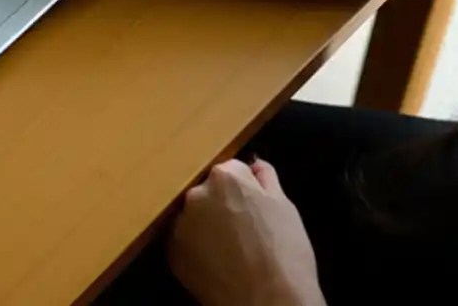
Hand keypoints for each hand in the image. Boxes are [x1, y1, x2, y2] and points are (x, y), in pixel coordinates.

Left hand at [167, 159, 324, 305]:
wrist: (266, 300)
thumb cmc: (283, 254)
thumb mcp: (285, 207)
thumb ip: (266, 179)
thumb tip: (255, 166)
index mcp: (225, 178)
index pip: (231, 169)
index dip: (245, 188)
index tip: (253, 206)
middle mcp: (196, 196)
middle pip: (208, 191)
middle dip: (222, 204)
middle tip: (244, 229)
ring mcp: (181, 225)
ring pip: (194, 217)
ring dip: (207, 226)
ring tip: (233, 249)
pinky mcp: (173, 253)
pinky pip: (185, 243)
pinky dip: (198, 249)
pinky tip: (219, 262)